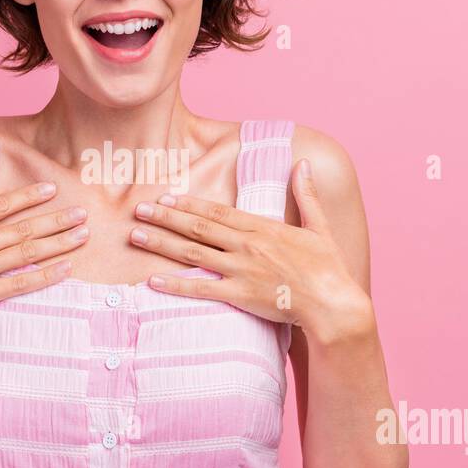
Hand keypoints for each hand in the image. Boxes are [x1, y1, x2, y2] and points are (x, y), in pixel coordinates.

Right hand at [0, 165, 89, 342]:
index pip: (0, 206)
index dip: (27, 196)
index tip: (49, 189)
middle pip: (24, 227)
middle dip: (56, 219)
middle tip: (83, 211)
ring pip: (28, 252)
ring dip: (58, 243)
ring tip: (83, 235)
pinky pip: (21, 284)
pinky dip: (46, 277)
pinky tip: (67, 269)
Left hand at [130, 157, 372, 342]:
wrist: (332, 304)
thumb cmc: (328, 268)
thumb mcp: (318, 226)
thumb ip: (306, 195)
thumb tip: (303, 164)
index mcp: (262, 227)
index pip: (217, 211)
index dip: (189, 204)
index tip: (166, 198)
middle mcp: (246, 245)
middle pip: (197, 227)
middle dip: (165, 218)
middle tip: (138, 210)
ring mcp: (240, 270)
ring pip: (192, 253)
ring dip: (161, 244)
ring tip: (135, 237)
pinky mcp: (239, 295)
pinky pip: (200, 289)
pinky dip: (174, 284)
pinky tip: (152, 280)